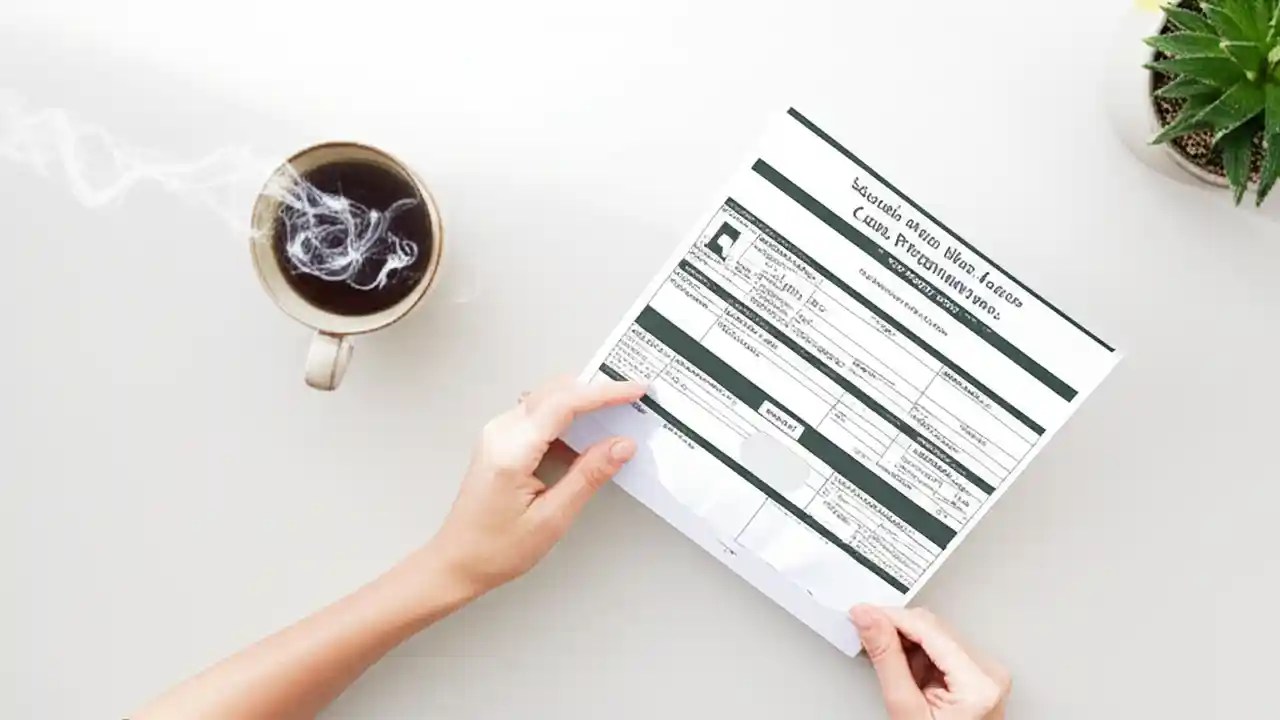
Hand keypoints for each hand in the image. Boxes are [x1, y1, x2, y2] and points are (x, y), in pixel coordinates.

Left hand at [427, 375, 645, 596]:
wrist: (456, 562)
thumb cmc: (494, 549)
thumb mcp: (552, 518)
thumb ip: (588, 476)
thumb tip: (621, 446)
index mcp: (511, 450)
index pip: (565, 404)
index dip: (605, 393)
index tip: (635, 390)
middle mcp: (501, 432)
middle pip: (556, 391)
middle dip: (597, 391)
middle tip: (633, 399)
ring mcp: (498, 433)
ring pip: (548, 399)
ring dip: (583, 402)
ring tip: (617, 414)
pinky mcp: (502, 440)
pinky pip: (539, 415)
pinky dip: (568, 417)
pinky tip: (588, 434)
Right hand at [850, 605, 1010, 719]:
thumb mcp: (904, 709)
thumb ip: (886, 659)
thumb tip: (869, 620)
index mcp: (978, 683)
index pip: (929, 629)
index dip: (891, 617)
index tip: (862, 614)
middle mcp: (989, 672)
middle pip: (934, 628)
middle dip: (897, 630)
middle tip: (867, 639)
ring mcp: (987, 672)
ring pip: (936, 635)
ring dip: (906, 643)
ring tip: (890, 666)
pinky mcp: (979, 674)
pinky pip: (942, 649)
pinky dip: (918, 655)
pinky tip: (905, 670)